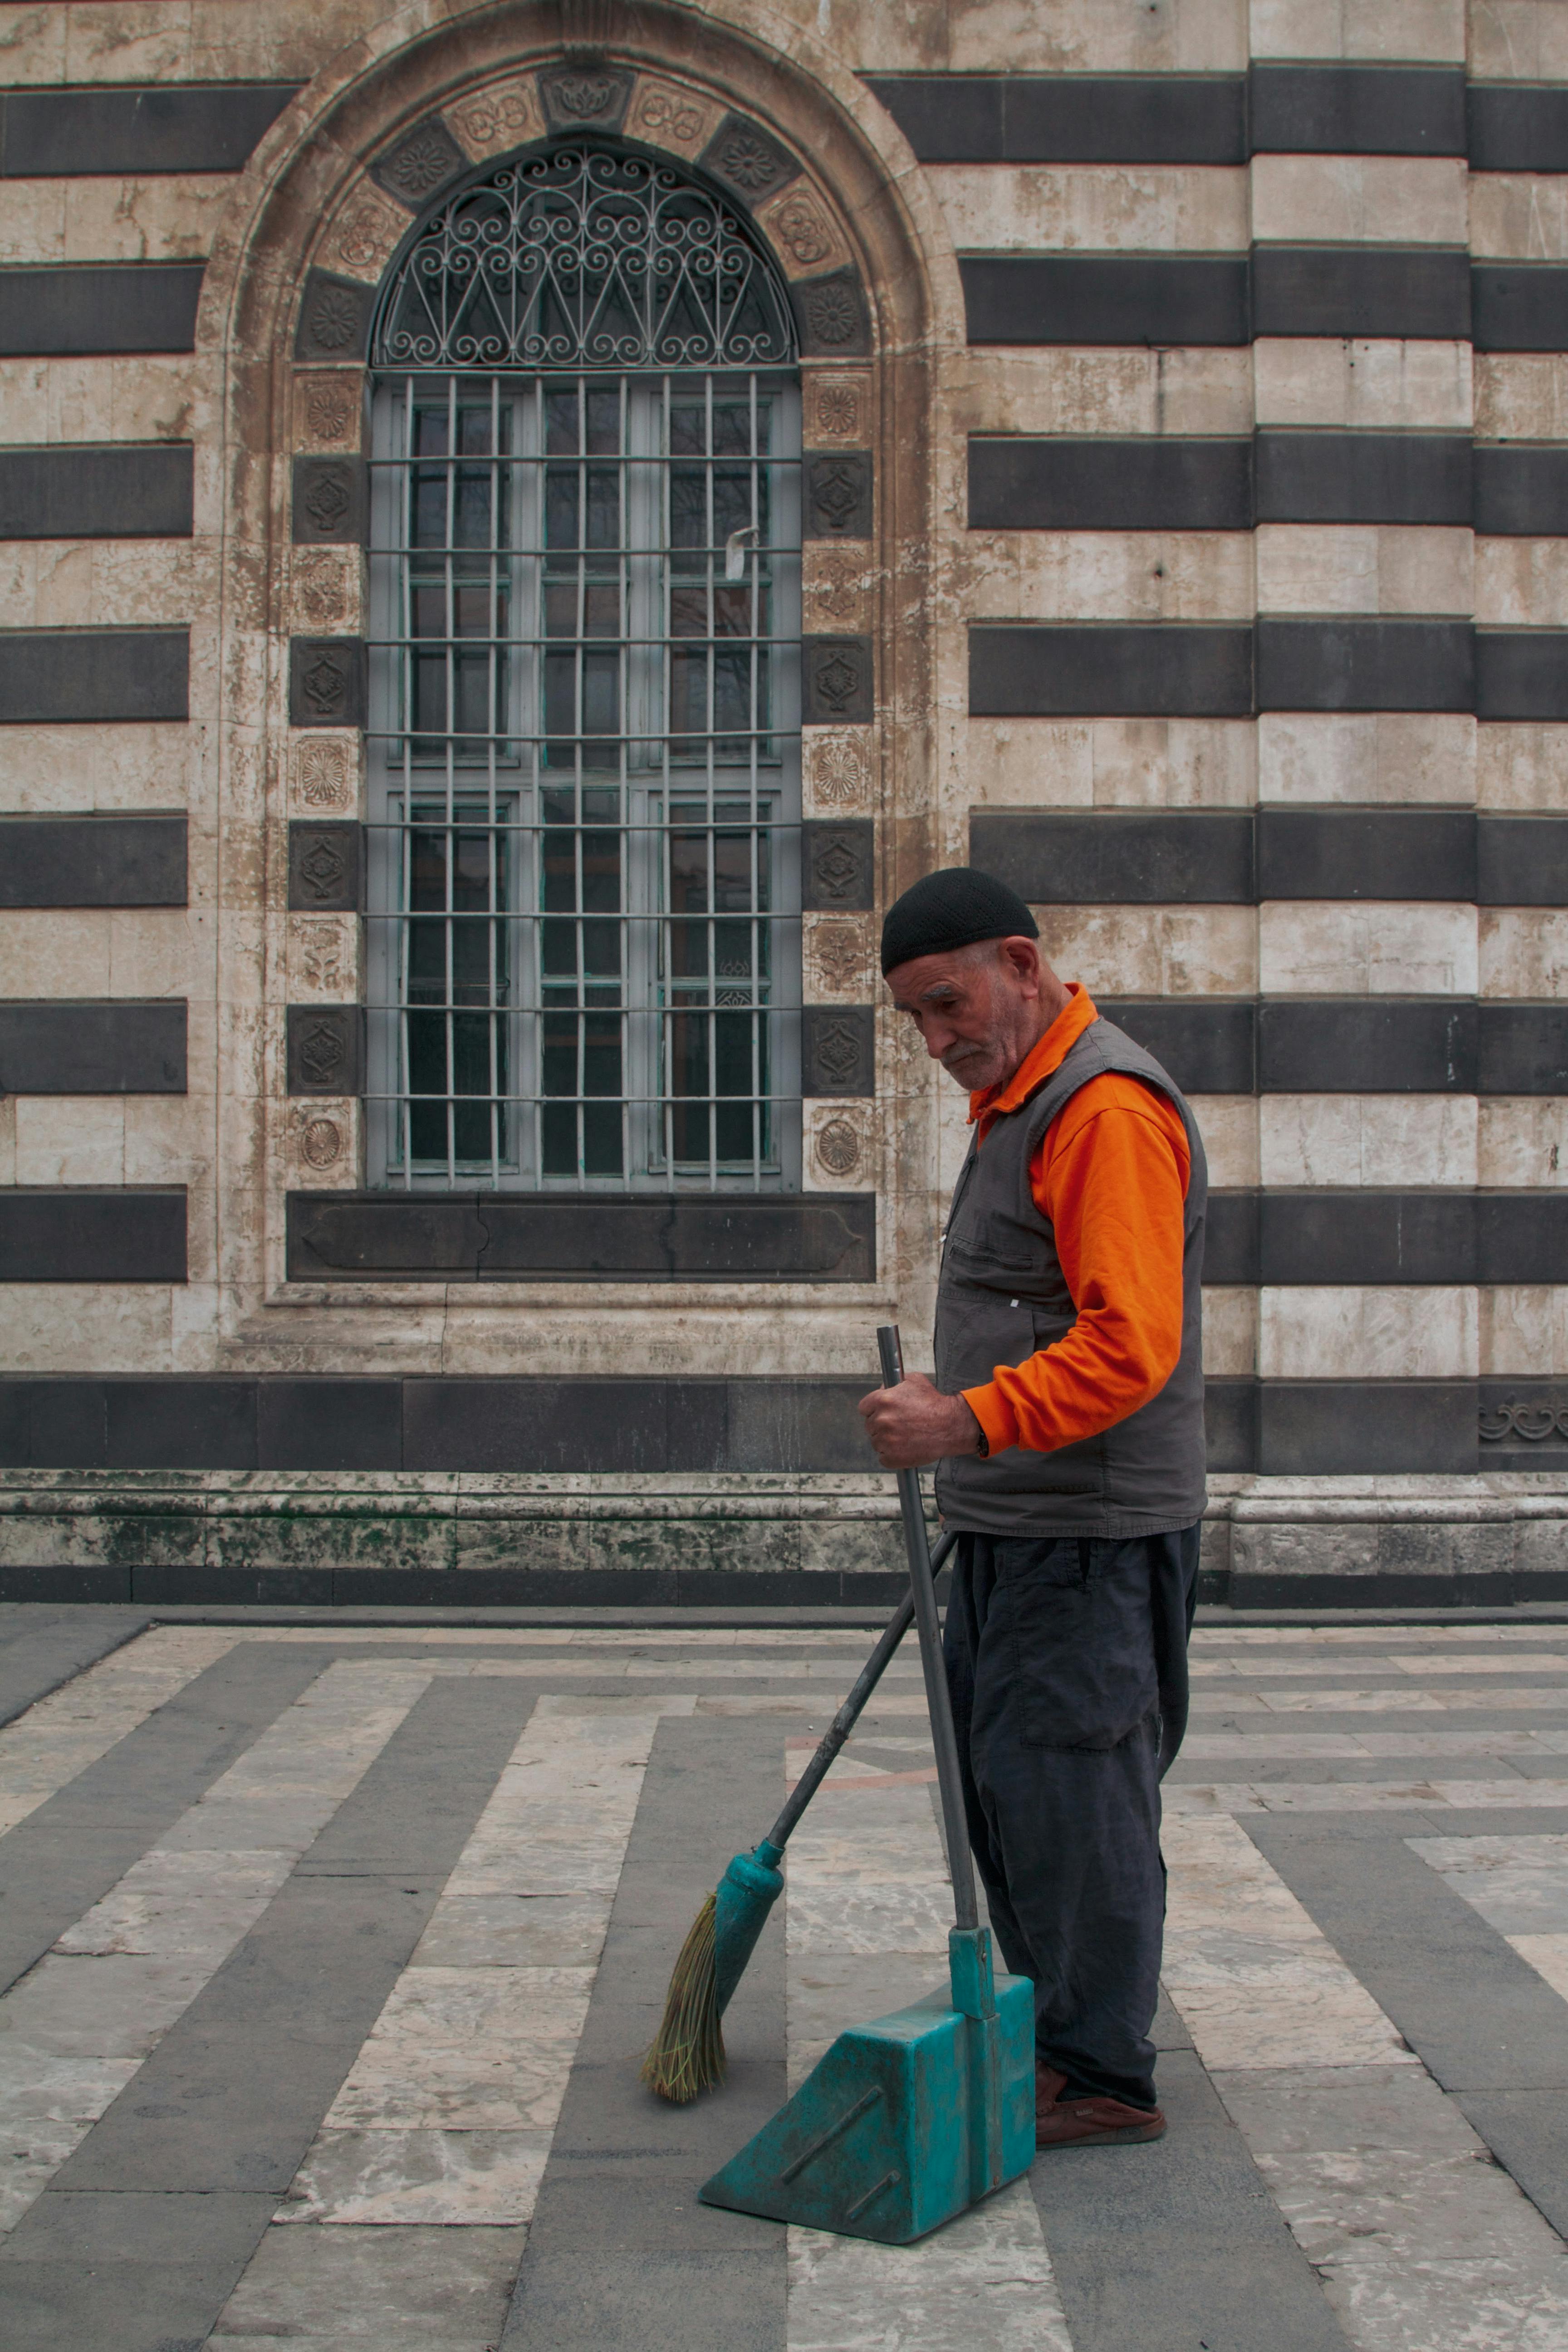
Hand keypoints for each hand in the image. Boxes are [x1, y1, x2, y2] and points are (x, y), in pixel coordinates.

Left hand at [858, 1374, 982, 1469]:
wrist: (950, 1425)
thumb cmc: (934, 1402)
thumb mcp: (914, 1381)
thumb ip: (894, 1384)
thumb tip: (882, 1389)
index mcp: (882, 1400)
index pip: (864, 1408)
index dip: (873, 1410)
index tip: (881, 1413)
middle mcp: (881, 1420)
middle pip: (870, 1425)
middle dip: (881, 1425)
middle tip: (898, 1425)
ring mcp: (886, 1441)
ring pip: (876, 1442)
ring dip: (886, 1441)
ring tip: (905, 1437)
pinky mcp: (892, 1458)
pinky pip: (884, 1458)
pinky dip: (892, 1455)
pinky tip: (905, 1448)